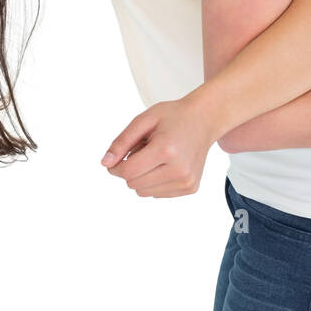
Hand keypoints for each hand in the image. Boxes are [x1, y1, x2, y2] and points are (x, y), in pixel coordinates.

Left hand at [98, 94, 217, 197]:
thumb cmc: (173, 117)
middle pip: (134, 184)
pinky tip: (166, 165)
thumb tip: (105, 163)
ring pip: (143, 192)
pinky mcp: (190, 188)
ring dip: (143, 176)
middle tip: (143, 151)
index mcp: (166, 150)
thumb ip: (121, 142)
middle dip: (131, 169)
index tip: (117, 158)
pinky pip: (157, 194)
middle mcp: (179, 169)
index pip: (128, 172)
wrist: (204, 120)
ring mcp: (187, 181)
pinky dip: (155, 181)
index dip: (115, 167)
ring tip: (156, 157)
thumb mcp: (144, 120)